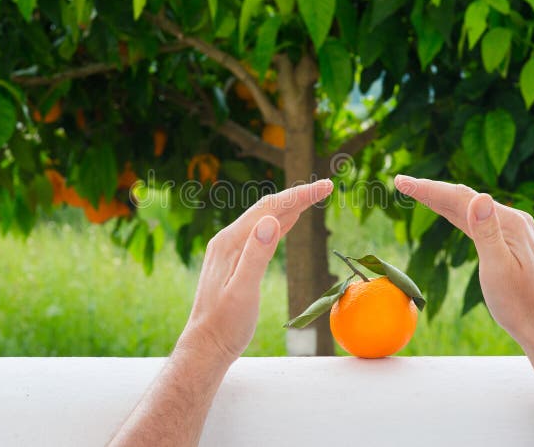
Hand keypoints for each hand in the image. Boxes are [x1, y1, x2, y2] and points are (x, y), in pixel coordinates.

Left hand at [176, 179, 333, 364]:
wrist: (206, 347)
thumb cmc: (225, 326)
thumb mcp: (243, 292)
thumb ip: (256, 256)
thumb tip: (271, 221)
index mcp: (230, 242)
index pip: (270, 209)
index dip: (299, 195)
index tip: (326, 187)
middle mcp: (228, 240)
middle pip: (267, 208)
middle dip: (298, 195)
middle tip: (327, 187)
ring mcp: (230, 249)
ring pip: (264, 219)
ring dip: (290, 206)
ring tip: (315, 195)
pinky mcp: (234, 259)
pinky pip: (261, 233)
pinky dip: (280, 222)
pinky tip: (290, 220)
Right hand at [394, 175, 533, 349]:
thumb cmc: (520, 304)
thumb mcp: (499, 269)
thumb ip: (487, 232)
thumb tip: (479, 196)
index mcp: (509, 223)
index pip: (460, 198)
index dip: (428, 189)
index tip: (401, 181)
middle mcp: (511, 219)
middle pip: (463, 198)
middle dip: (430, 189)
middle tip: (400, 181)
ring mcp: (510, 229)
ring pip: (468, 208)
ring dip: (440, 199)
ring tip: (414, 190)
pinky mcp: (507, 241)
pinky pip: (474, 221)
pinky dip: (454, 213)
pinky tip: (445, 209)